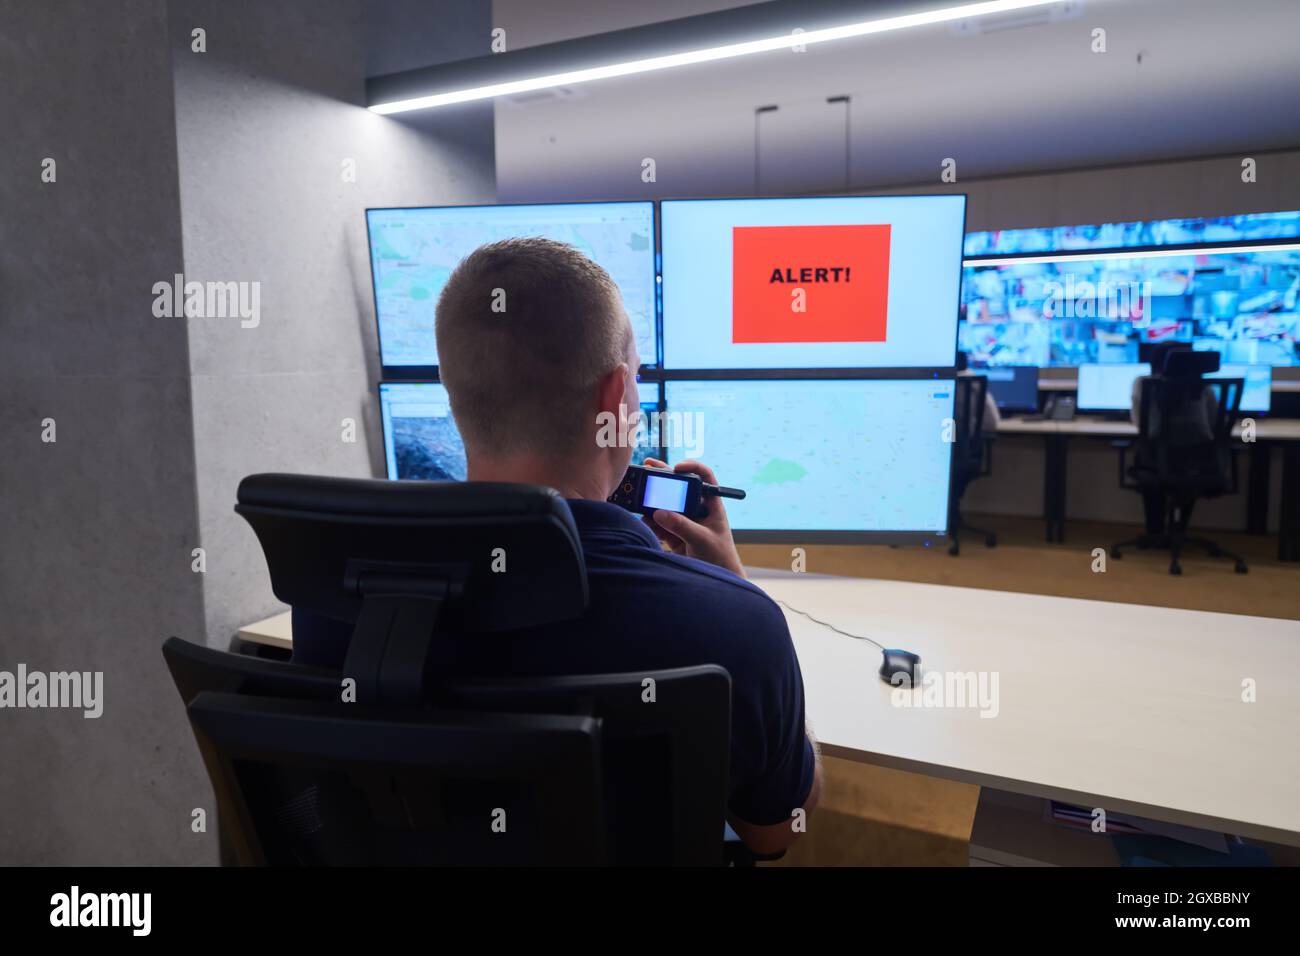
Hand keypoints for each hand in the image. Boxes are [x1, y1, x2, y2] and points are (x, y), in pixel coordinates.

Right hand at [642, 458, 744, 577]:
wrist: (715, 580)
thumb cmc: (720, 557)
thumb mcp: (702, 539)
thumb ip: (681, 526)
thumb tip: (659, 513)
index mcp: (710, 504)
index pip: (705, 477)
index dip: (692, 467)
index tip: (677, 467)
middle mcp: (697, 509)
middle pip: (680, 487)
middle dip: (663, 479)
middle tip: (648, 468)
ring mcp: (684, 521)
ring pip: (666, 505)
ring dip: (653, 503)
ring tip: (641, 501)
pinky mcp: (674, 534)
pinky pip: (659, 523)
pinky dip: (650, 522)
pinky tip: (644, 522)